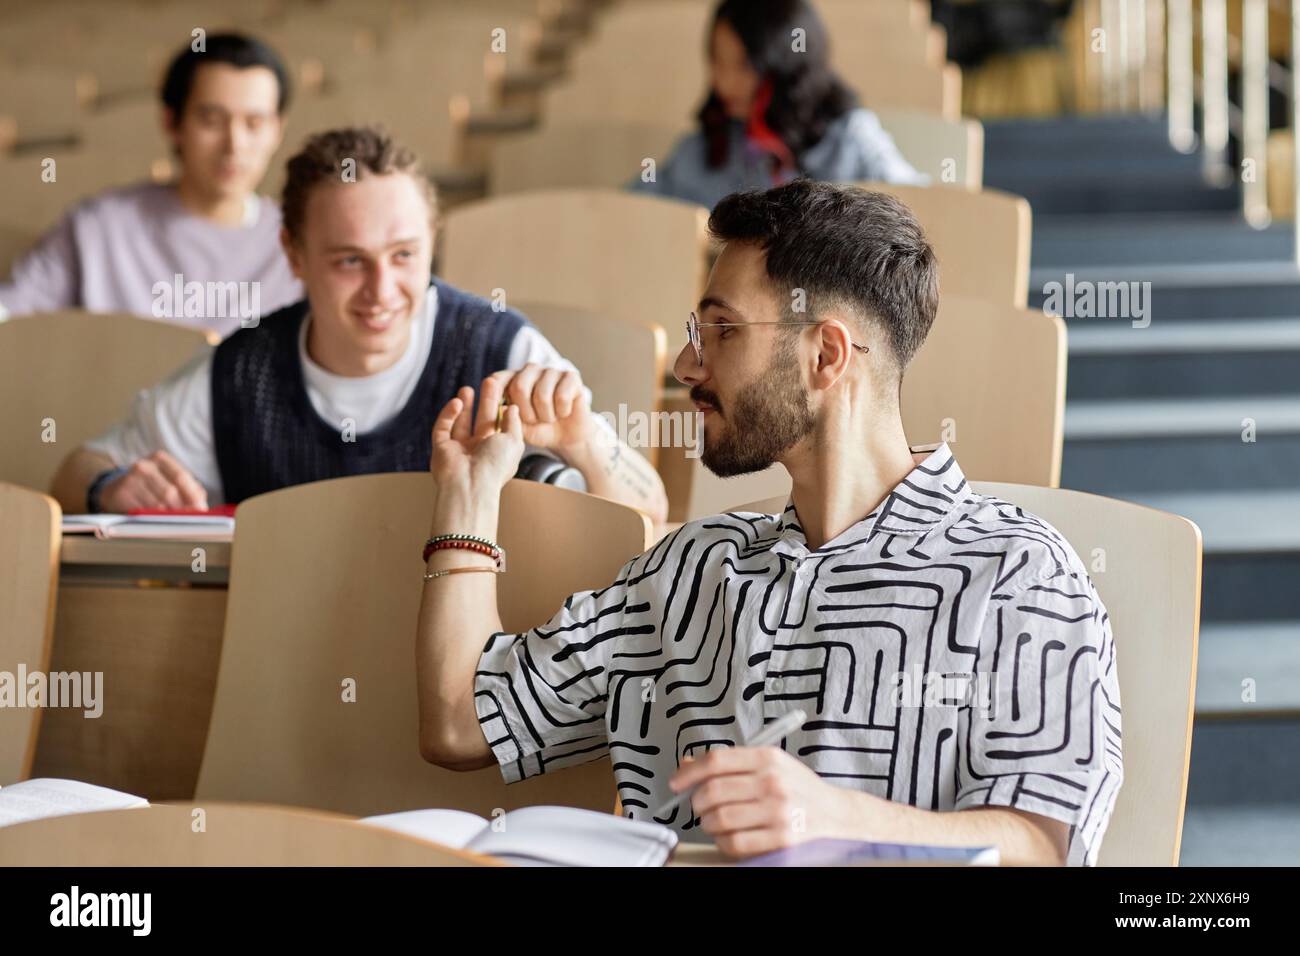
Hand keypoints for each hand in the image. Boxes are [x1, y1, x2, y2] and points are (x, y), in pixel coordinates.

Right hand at [98, 450, 207, 512]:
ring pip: (156, 504)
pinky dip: (153, 520)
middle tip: (191, 521)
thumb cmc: (152, 486)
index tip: (202, 510)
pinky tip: (159, 523)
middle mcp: (144, 466)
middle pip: (170, 492)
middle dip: (183, 509)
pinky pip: (142, 512)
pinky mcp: (121, 495)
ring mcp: (130, 479)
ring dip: (169, 517)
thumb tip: (202, 505)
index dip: (193, 496)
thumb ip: (190, 489)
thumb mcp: (170, 479)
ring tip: (177, 524)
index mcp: (160, 459)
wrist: (115, 488)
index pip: (182, 477)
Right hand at [430, 376, 524, 493]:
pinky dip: (449, 414)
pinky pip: (443, 427)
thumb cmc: (495, 466)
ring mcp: (458, 449)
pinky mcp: (441, 448)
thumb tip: (513, 408)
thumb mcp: (514, 441)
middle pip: (480, 420)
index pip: (497, 425)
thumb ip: (513, 423)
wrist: (471, 485)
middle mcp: (477, 450)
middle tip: (488, 381)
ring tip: (468, 388)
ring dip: (464, 405)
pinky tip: (457, 402)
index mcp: (495, 450)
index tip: (503, 389)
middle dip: (484, 401)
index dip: (499, 407)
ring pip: (460, 422)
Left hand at [487, 364, 592, 452]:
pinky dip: (562, 412)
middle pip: (519, 387)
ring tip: (550, 418)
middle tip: (535, 421)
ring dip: (546, 416)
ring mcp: (551, 371)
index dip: (494, 395)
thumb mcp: (518, 429)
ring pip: (542, 395)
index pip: (496, 379)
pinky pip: (562, 396)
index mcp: (512, 379)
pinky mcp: (571, 376)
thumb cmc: (539, 430)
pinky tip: (563, 412)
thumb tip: (505, 407)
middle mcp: (530, 370)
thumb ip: (507, 418)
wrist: (567, 437)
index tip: (498, 415)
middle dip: (527, 413)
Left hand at [669, 746, 872, 859]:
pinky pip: (734, 842)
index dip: (689, 772)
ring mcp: (778, 811)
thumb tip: (688, 766)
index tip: (677, 782)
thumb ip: (732, 764)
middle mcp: (773, 782)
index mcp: (768, 758)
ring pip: (719, 818)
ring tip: (715, 823)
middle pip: (713, 790)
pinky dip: (723, 842)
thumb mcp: (771, 766)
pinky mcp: (781, 839)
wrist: (838, 817)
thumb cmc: (799, 791)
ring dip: (708, 824)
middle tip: (698, 806)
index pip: (717, 760)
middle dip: (697, 802)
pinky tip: (729, 837)